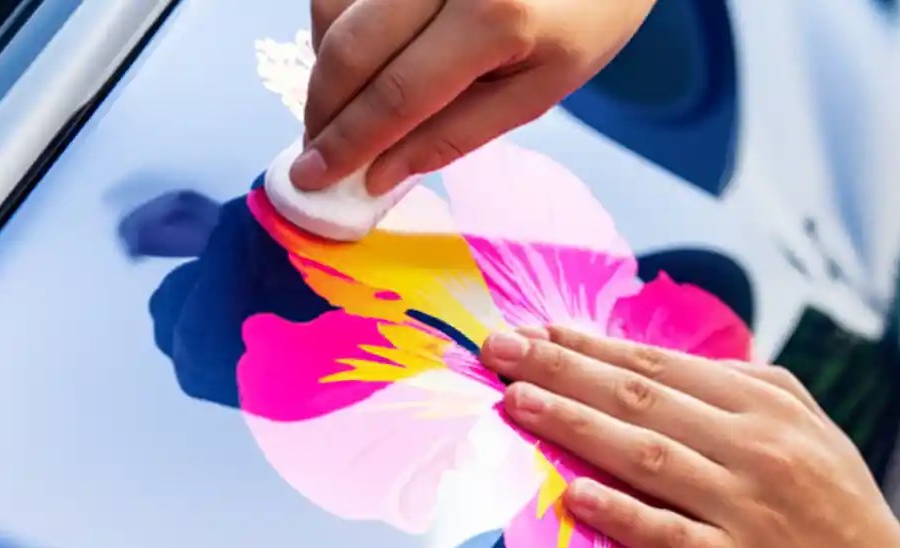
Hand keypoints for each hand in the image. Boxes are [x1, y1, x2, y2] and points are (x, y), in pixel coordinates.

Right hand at [292, 0, 655, 194]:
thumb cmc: (587, 16)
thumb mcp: (542, 89)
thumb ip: (457, 133)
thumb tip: (378, 175)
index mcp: (495, 15)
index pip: (396, 94)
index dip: (348, 143)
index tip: (312, 178)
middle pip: (350, 48)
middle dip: (321, 110)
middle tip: (313, 154)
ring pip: (333, 7)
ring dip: (325, 65)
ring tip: (346, 104)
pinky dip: (336, 23)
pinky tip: (360, 55)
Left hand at [479, 326, 899, 547]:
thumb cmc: (837, 516)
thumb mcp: (808, 432)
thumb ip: (744, 389)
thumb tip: (660, 361)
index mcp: (768, 406)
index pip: (662, 366)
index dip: (593, 346)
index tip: (537, 330)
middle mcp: (755, 447)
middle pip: (639, 397)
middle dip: (562, 367)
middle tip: (499, 348)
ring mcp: (745, 507)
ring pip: (644, 454)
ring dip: (573, 423)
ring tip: (516, 400)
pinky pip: (666, 533)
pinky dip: (620, 511)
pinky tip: (573, 494)